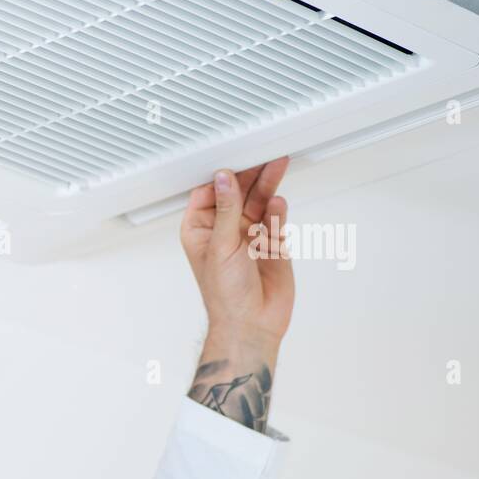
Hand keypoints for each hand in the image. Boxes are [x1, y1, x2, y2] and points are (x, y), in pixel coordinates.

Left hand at [180, 157, 293, 433]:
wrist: (252, 323)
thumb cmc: (225, 294)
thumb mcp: (221, 245)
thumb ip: (226, 209)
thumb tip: (224, 178)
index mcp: (200, 229)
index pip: (210, 191)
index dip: (222, 174)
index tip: (235, 156)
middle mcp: (223, 228)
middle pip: (238, 191)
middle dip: (251, 173)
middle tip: (265, 155)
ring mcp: (248, 233)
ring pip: (259, 200)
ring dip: (268, 184)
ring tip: (278, 165)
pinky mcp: (271, 241)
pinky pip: (275, 216)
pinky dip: (277, 209)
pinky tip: (278, 203)